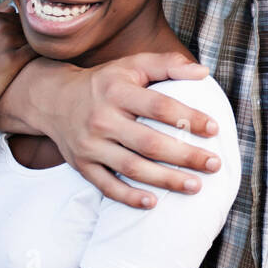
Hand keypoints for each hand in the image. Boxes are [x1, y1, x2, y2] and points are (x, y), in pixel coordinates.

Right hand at [0, 0, 36, 124]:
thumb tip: (10, 7)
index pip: (23, 17)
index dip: (27, 32)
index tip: (28, 45)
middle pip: (32, 27)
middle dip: (36, 40)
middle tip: (42, 54)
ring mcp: (6, 41)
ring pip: (36, 39)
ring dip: (43, 48)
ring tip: (47, 61)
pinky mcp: (13, 60)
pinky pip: (37, 52)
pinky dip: (44, 57)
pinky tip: (44, 67)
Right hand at [45, 53, 223, 208]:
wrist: (53, 100)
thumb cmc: (105, 83)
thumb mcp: (132, 65)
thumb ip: (167, 65)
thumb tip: (203, 72)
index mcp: (117, 91)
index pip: (159, 106)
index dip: (188, 118)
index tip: (214, 129)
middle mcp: (102, 119)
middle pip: (149, 143)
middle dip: (185, 156)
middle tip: (214, 164)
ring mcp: (90, 145)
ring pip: (132, 167)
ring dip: (166, 180)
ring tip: (196, 186)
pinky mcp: (82, 165)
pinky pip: (106, 186)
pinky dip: (129, 197)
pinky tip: (153, 202)